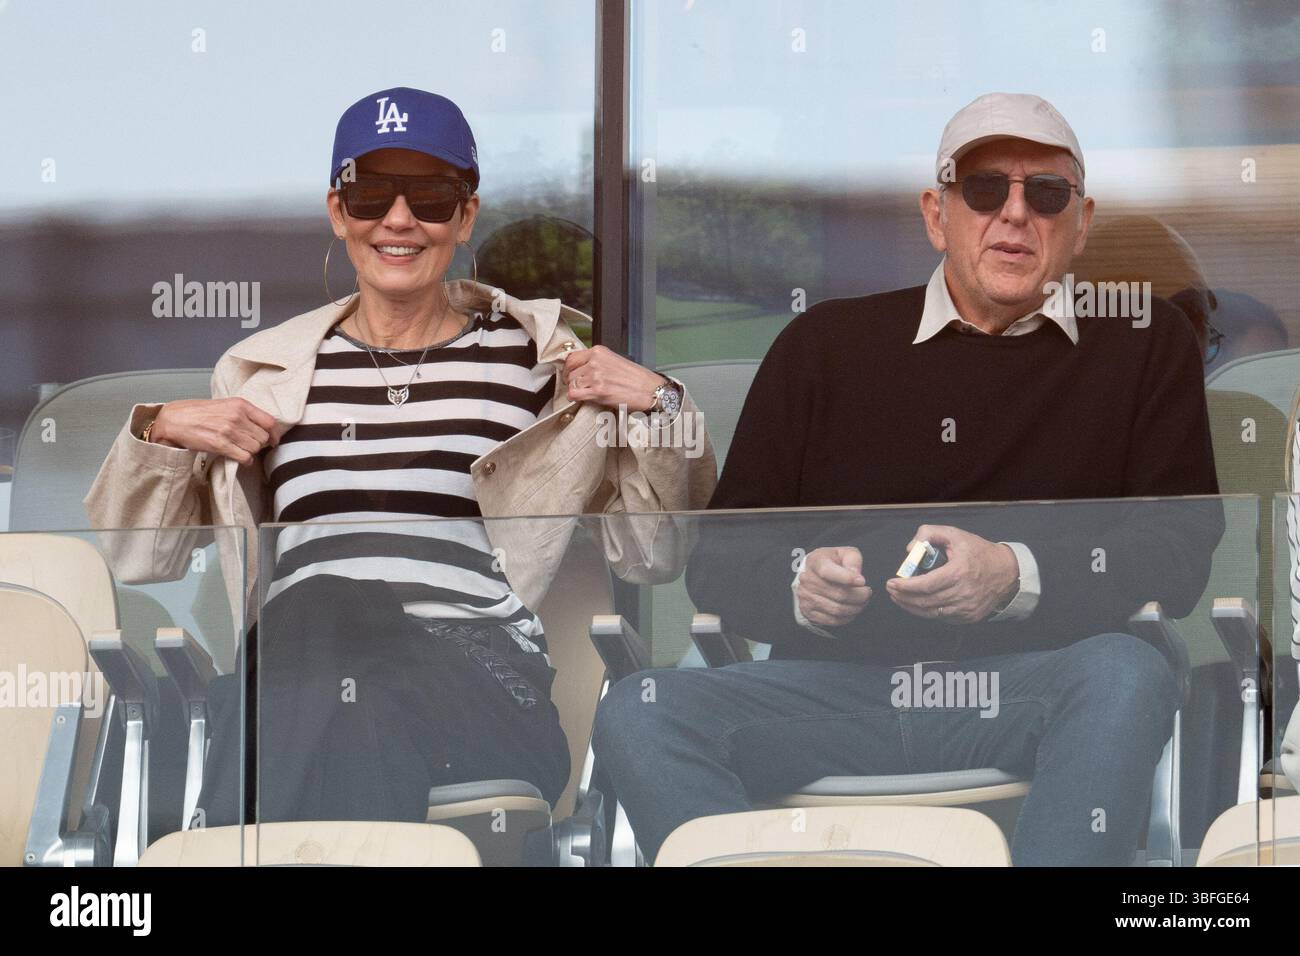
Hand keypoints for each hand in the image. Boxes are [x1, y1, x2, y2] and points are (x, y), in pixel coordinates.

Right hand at [150, 398, 280, 466]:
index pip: (270, 421)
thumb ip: (244, 413)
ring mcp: (229, 431)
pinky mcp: (221, 445)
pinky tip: (241, 459)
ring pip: (255, 448)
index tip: (273, 440)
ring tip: (242, 450)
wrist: (174, 420)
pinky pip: (245, 457)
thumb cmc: (199, 412)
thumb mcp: (225, 405)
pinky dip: (246, 461)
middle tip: (250, 445)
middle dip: (259, 444)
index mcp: (240, 404)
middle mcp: (237, 416)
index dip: (275, 434)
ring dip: (251, 452)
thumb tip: (263, 427)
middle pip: (263, 437)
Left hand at [562, 345, 665, 411]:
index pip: (572, 358)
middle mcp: (596, 362)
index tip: (570, 374)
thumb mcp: (614, 361)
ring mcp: (596, 376)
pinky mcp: (598, 391)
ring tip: (585, 393)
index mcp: (599, 352)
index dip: (568, 368)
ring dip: (576, 390)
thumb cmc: (637, 378)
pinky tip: (581, 398)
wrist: (650, 390)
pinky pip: (574, 394)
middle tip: (578, 387)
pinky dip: (574, 398)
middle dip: (572, 381)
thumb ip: (597, 362)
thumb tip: (581, 368)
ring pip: (572, 384)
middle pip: (570, 372)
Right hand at [796, 546, 873, 627]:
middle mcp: (807, 580)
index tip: (862, 581)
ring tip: (863, 602)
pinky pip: (832, 620)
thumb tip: (856, 575)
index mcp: (815, 562)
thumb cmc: (832, 562)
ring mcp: (806, 597)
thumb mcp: (844, 553)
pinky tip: (852, 610)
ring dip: (855, 608)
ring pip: (837, 609)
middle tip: (867, 593)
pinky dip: (847, 617)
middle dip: (859, 596)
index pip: (828, 571)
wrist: (813, 574)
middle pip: (838, 594)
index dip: (847, 578)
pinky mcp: (809, 611)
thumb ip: (853, 559)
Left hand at [884, 525, 1018, 624]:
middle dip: (903, 597)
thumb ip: (929, 534)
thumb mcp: (954, 534)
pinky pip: (942, 618)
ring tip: (899, 598)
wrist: (1007, 572)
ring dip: (911, 607)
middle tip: (891, 591)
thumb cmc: (978, 551)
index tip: (891, 583)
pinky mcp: (969, 617)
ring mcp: (966, 608)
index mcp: (958, 572)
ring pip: (931, 613)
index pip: (925, 585)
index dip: (905, 586)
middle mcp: (963, 594)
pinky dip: (927, 612)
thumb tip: (910, 549)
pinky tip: (918, 604)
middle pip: (925, 602)